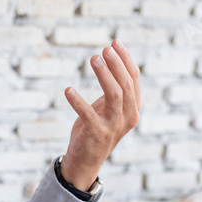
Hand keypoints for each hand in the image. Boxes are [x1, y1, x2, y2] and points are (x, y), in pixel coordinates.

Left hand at [60, 40, 140, 190]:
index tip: (114, 42)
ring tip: (93, 59)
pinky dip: (77, 101)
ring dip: (104, 76)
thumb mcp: (109, 107)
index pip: (134, 79)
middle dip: (116, 65)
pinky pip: (88, 115)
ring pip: (114, 96)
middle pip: (127, 85)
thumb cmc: (96, 127)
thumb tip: (109, 59)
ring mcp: (114, 127)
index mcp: (133, 108)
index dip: (126, 59)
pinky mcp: (96, 134)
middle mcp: (128, 117)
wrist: (86, 159)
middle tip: (104, 50)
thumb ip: (114, 89)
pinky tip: (67, 90)